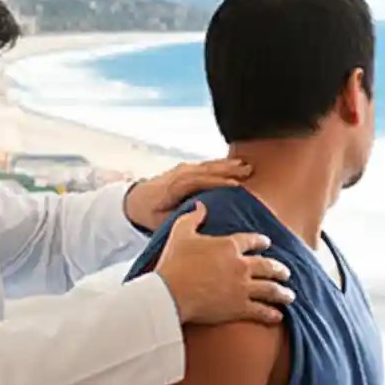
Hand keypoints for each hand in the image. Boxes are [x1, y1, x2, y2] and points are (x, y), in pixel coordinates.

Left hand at [125, 158, 252, 232]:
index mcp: (173, 187)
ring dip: (227, 165)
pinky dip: (221, 164)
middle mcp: (179, 174)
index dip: (217, 182)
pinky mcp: (186, 169)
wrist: (136, 200)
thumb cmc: (150, 214)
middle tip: (248, 171)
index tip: (236, 185)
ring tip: (246, 165)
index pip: (198, 181)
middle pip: (206, 169)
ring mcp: (183, 169)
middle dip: (227, 169)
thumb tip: (198, 217)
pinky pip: (206, 165)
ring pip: (208, 165)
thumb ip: (178, 218)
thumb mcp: (161, 221)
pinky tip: (235, 163)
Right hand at [154, 201, 294, 325]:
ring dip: (282, 292)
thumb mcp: (181, 232)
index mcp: (228, 245)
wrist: (170, 293)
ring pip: (270, 289)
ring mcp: (242, 287)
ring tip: (289, 295)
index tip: (267, 243)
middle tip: (286, 273)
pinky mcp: (239, 308)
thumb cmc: (174, 262)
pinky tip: (278, 315)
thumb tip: (201, 205)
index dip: (261, 241)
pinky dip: (271, 313)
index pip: (252, 241)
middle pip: (267, 266)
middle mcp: (241, 265)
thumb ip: (193, 217)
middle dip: (279, 269)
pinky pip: (261, 310)